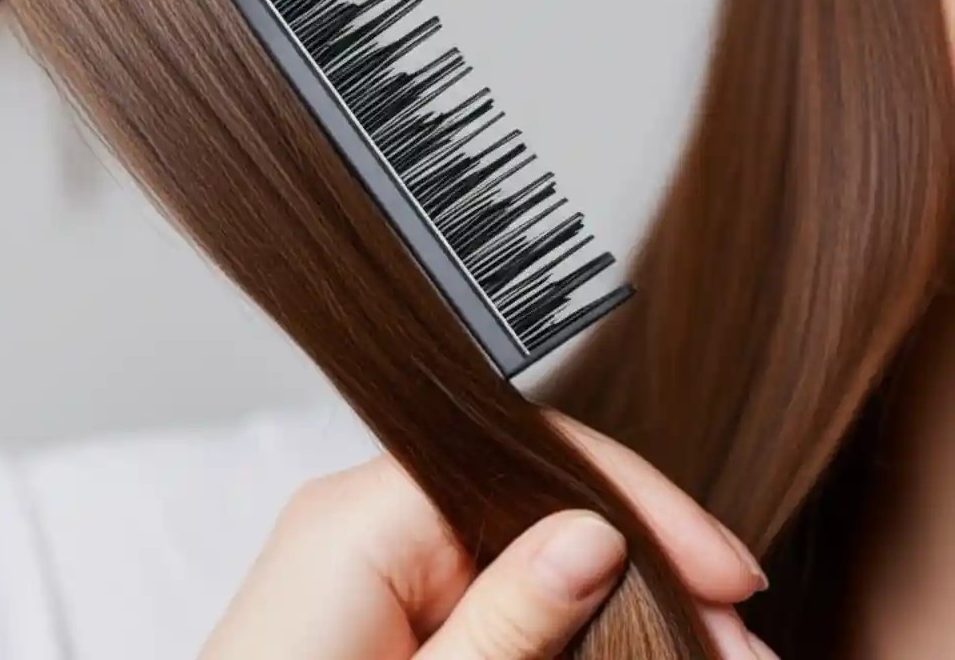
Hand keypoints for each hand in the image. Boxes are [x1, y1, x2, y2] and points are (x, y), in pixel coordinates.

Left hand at [200, 416, 778, 658]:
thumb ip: (509, 619)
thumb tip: (595, 533)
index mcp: (364, 518)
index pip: (528, 457)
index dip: (640, 506)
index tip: (724, 573)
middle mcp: (363, 521)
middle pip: (532, 504)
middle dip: (642, 568)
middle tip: (734, 642)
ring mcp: (367, 561)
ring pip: (518, 553)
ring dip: (607, 603)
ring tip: (699, 651)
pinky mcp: (376, 605)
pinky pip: (482, 589)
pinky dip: (551, 623)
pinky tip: (610, 649)